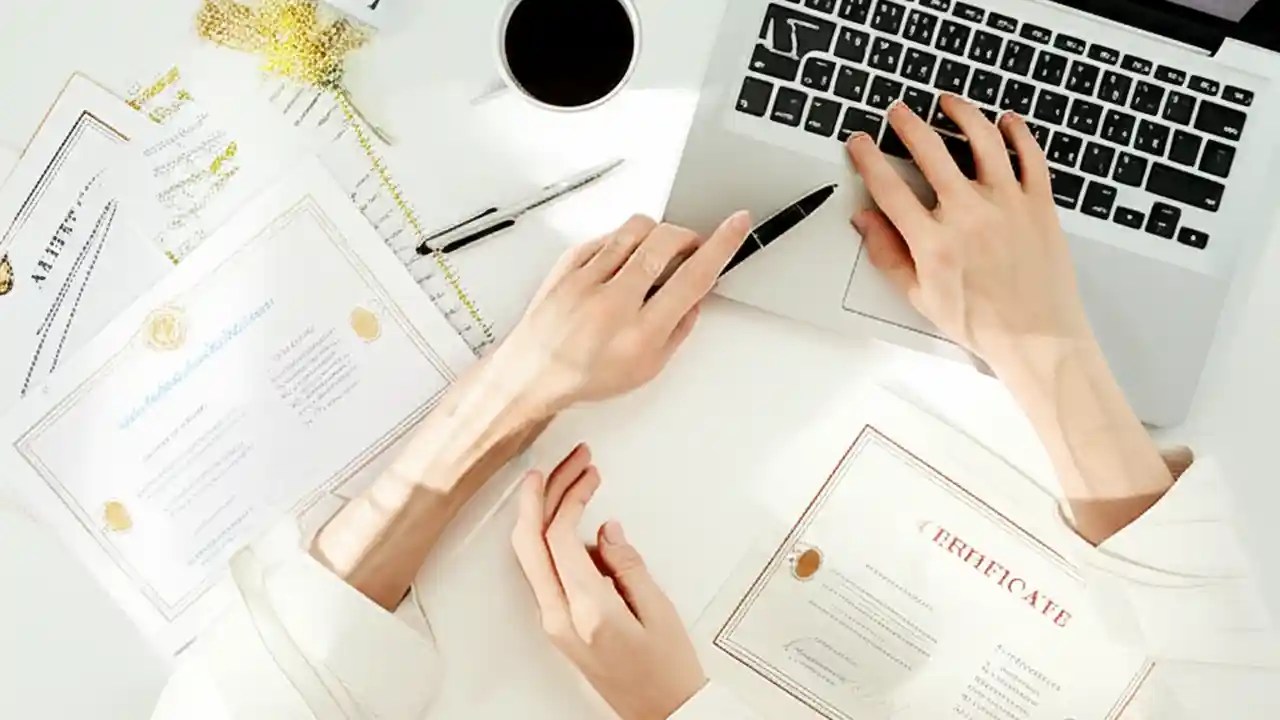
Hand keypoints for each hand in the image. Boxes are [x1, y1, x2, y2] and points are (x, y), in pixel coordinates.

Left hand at [496, 212, 750, 415]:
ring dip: (656, 233)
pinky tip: (623, 259)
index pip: (693, 277)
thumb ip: (678, 330)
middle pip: (665, 242)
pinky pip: (604, 237)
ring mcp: (586, 281)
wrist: (533, 374)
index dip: (722, 246)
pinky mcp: (566, 266)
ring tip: (656, 251)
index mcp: (640, 332)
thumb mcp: (647, 368)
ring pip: (634, 230)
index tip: (737, 224)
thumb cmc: (586, 376)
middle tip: (690, 246)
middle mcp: (613, 303)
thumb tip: (696, 296)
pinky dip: (622, 242)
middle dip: (687, 236)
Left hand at [511, 444, 706, 719]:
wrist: (662, 714)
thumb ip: (629, 565)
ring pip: (530, 555)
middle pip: (530, 542)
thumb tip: (606, 531)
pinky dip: (550, 537)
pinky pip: (543, 570)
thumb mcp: (659, 611)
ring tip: (568, 480)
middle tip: (565, 462)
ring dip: (543, 512)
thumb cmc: (667, 672)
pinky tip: (570, 518)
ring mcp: (554, 622)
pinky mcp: (559, 624)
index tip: (589, 474)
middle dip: (542, 494)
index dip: (570, 497)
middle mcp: (560, 618)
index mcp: (586, 612)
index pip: (558, 539)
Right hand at [846, 96, 1093, 373]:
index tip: (861, 143)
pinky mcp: (1039, 204)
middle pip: (930, 152)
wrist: (1037, 336)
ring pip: (982, 141)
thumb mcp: (919, 297)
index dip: (869, 159)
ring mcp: (1007, 204)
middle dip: (908, 125)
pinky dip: (1018, 133)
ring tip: (948, 102)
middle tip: (899, 112)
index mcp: (933, 241)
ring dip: (962, 114)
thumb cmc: (981, 323)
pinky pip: (1030, 156)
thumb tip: (865, 221)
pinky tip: (1006, 121)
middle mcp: (968, 214)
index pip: (890, 187)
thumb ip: (887, 255)